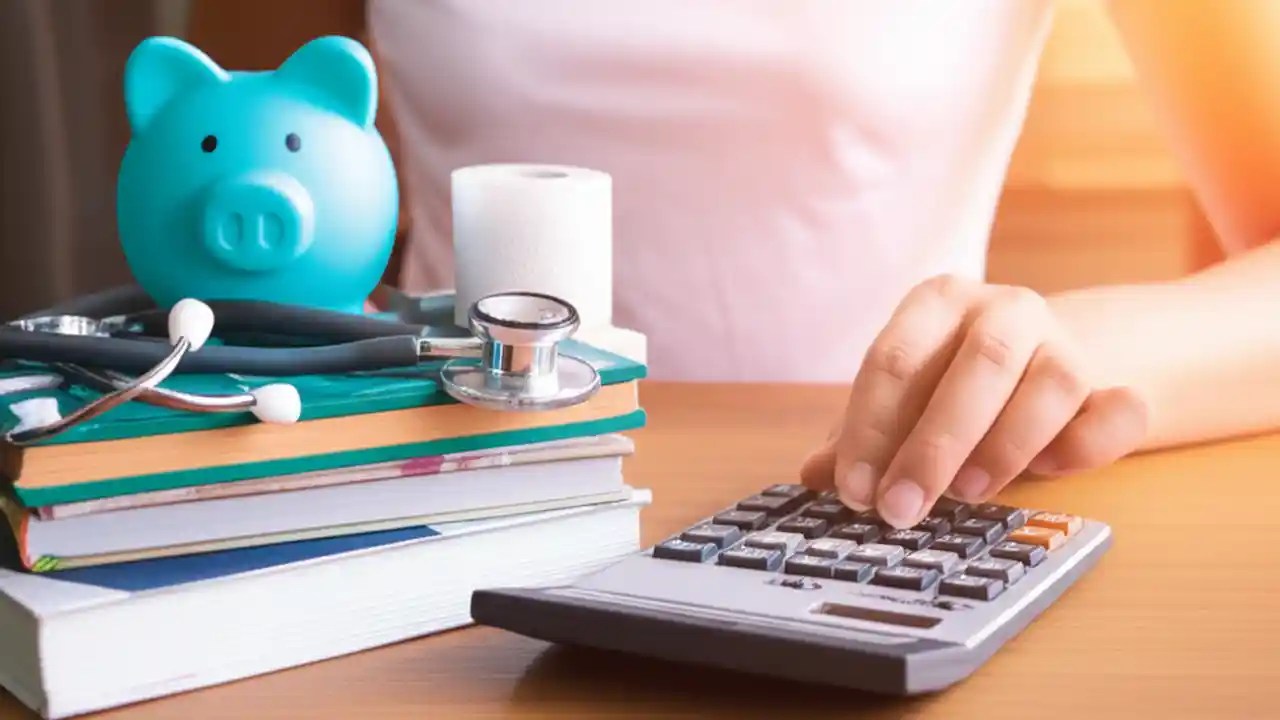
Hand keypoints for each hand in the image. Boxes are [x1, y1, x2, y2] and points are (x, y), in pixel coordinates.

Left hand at [800, 274, 1148, 527]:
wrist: (1044, 364)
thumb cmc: (951, 386)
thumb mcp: (898, 403)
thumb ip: (857, 435)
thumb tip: (813, 477)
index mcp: (936, 302)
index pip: (896, 359)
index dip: (870, 429)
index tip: (854, 491)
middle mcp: (1005, 308)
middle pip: (978, 367)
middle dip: (933, 446)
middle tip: (900, 509)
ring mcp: (1067, 341)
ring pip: (1051, 383)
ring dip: (1006, 445)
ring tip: (966, 495)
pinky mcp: (1115, 383)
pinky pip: (1117, 411)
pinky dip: (1087, 444)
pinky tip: (1050, 472)